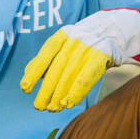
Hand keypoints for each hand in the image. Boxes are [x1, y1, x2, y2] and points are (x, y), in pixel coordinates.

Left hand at [19, 8, 139, 111]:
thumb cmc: (82, 43)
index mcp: (62, 36)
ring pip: (70, 75)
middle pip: (56, 69)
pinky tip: (68, 103)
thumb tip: (28, 75)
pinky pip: (87, 76)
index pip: (45, 55)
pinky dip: (76, 91)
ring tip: (53, 108)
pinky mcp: (103, 55)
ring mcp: (89, 47)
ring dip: (60, 94)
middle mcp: (74, 40)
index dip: (34, 72)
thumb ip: (47, 58)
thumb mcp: (64, 45)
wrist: (114, 30)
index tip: (25, 88)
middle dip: (46, 90)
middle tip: (39, 106)